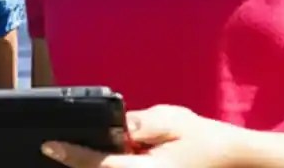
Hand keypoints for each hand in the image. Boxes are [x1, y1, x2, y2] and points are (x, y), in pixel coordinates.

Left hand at [40, 105, 246, 167]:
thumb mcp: (172, 121)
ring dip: (93, 163)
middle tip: (55, 147)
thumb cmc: (205, 139)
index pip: (100, 165)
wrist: (232, 161)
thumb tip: (116, 124)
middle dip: (78, 162)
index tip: (50, 145)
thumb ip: (141, 123)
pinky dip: (106, 164)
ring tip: (71, 150)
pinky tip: (101, 154)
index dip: (73, 155)